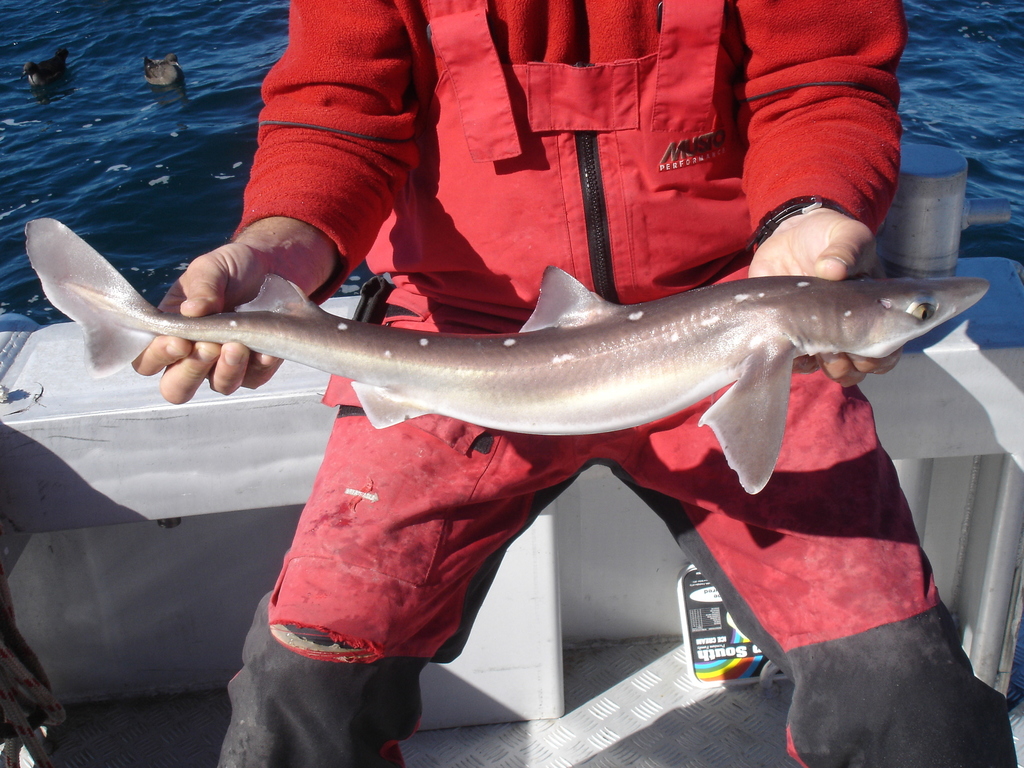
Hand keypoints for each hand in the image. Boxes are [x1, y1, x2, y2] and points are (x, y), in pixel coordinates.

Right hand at [132, 217, 341, 403]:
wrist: (272, 268)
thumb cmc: (232, 270)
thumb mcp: (211, 268)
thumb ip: (202, 287)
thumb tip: (191, 312)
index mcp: (170, 332)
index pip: (147, 360)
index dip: (157, 357)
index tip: (179, 342)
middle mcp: (193, 355)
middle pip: (177, 388)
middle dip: (190, 372)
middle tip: (209, 347)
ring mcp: (224, 365)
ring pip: (219, 387)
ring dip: (226, 370)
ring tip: (237, 345)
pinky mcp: (255, 368)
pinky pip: (255, 378)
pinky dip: (260, 365)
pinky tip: (266, 349)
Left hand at [749, 207, 899, 385]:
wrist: (791, 236)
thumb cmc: (829, 236)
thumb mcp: (845, 236)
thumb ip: (844, 250)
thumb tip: (832, 270)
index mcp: (873, 310)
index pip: (889, 349)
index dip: (882, 356)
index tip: (864, 343)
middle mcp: (850, 328)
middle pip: (860, 368)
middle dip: (850, 364)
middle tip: (834, 344)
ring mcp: (820, 334)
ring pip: (832, 371)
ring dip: (826, 367)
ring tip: (814, 346)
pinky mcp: (791, 334)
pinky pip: (798, 364)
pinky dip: (796, 362)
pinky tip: (791, 345)